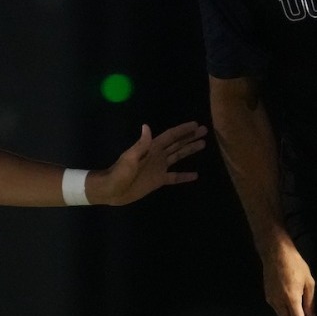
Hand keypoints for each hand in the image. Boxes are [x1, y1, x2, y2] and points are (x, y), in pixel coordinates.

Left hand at [88, 122, 207, 205]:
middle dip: (190, 137)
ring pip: (178, 156)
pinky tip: (195, 175)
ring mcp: (159, 168)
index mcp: (152, 148)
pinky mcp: (159, 180)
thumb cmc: (119, 173)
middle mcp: (158, 155)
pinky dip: (185, 176)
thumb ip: (141, 145)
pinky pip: (175, 177)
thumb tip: (147, 126)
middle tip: (205, 131)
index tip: (196, 125)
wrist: (112, 190)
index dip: (183, 130)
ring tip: (203, 144)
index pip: (171, 136)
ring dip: (189, 150)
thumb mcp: (130, 158)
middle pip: (177, 143)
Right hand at [263, 243, 316, 315]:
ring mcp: (272, 300)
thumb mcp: (308, 282)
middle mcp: (279, 303)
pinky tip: (291, 302)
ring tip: (302, 310)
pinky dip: (285, 311)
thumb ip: (310, 303)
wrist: (276, 253)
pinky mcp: (267, 297)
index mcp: (291, 299)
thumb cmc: (296, 265)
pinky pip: (278, 310)